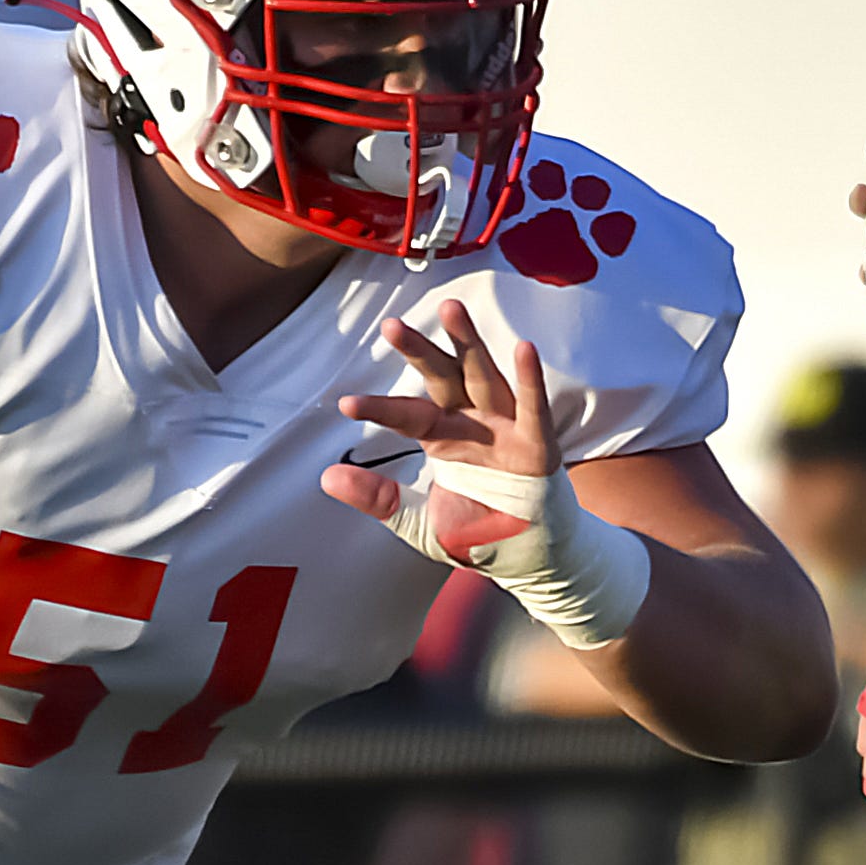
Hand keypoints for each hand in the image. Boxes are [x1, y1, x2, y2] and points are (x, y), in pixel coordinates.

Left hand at [322, 297, 557, 560]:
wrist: (525, 556)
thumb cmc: (477, 530)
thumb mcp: (418, 520)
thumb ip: (378, 498)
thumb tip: (327, 477)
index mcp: (444, 438)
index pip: (407, 416)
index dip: (381, 409)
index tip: (346, 404)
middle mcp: (474, 422)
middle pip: (443, 379)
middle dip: (420, 351)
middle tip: (390, 325)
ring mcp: (506, 429)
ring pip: (484, 377)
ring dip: (468, 343)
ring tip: (450, 308)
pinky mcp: (538, 447)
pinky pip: (533, 410)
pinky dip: (530, 381)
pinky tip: (524, 348)